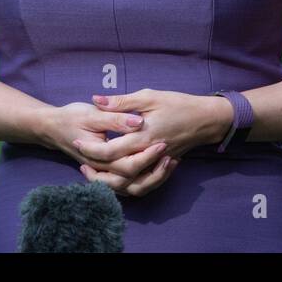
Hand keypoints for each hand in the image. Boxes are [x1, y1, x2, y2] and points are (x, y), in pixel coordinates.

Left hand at [73, 88, 228, 196]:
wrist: (205, 120)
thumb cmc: (178, 104)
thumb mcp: (149, 96)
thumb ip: (122, 101)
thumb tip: (96, 99)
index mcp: (143, 136)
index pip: (111, 150)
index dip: (91, 148)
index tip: (76, 142)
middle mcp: (149, 155)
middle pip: (117, 172)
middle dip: (95, 168)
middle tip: (79, 159)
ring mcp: (156, 164)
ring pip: (129, 185)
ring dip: (109, 182)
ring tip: (92, 173)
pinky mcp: (161, 167)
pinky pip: (141, 184)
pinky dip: (126, 184)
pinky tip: (115, 176)